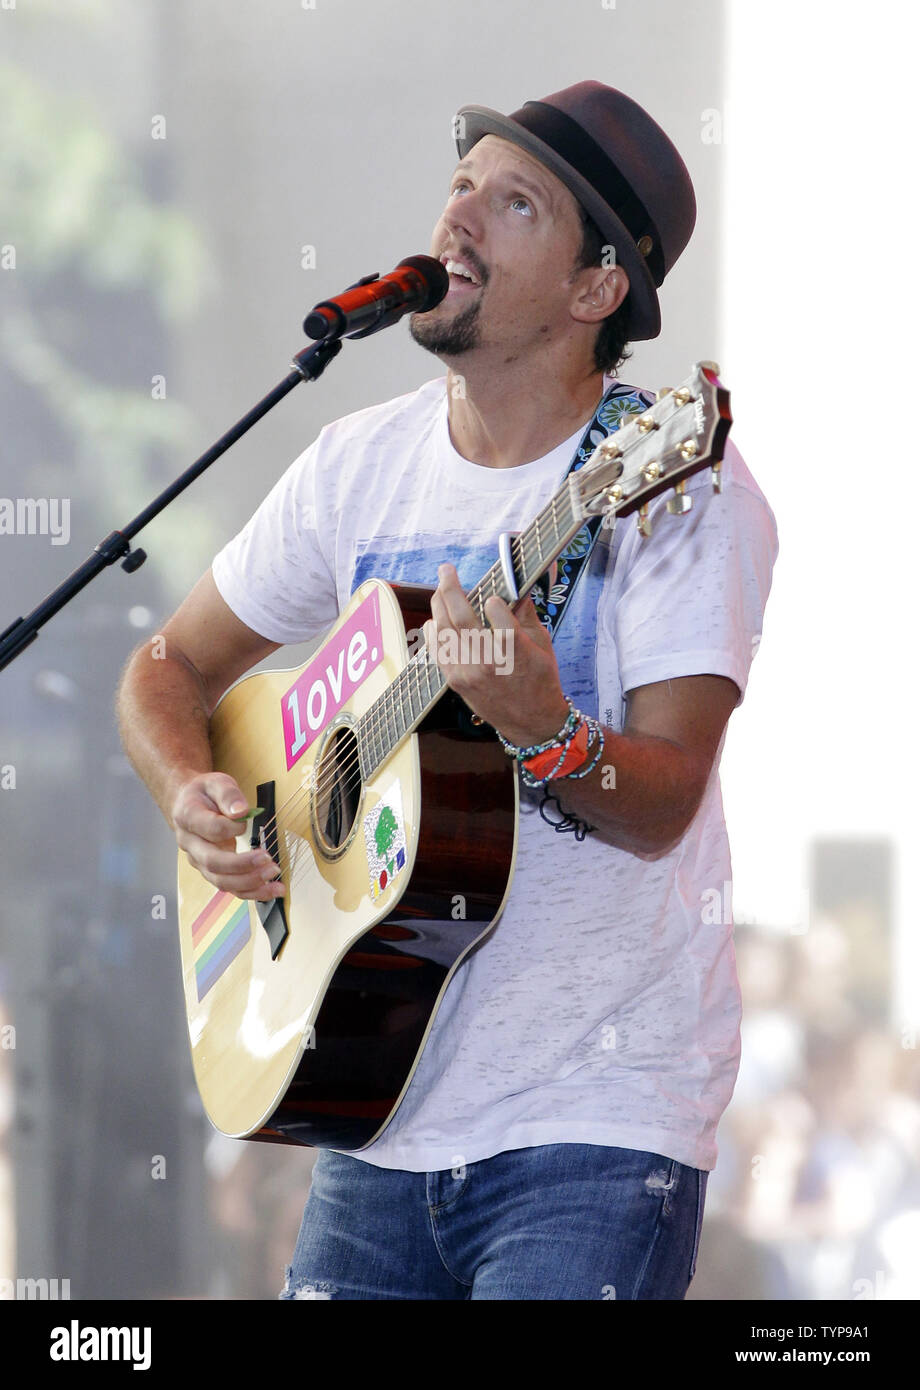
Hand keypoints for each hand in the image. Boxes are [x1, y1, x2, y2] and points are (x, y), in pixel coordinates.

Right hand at [170, 771, 284, 900]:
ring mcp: (200, 861)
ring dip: (249, 883)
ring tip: (274, 876)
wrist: (189, 804)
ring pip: (221, 881)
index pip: (210, 829)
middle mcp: (190, 844)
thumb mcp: (216, 783)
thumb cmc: (205, 794)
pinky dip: (252, 892)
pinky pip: (230, 887)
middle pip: (213, 862)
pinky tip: (272, 890)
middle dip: (242, 865)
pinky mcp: (212, 871)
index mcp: (188, 817)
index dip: (231, 828)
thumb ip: (229, 795)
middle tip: (267, 859)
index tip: (246, 823)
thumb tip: (241, 812)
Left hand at [425, 562, 568, 746]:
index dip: (492, 598)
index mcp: (515, 650)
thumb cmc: (541, 680)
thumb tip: (515, 585)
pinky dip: (433, 633)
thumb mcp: (543, 644)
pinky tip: (434, 621)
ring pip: (443, 632)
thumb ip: (525, 614)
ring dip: (438, 608)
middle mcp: (488, 661)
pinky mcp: (457, 682)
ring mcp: (468, 673)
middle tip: (446, 570)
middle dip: (449, 588)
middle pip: (460, 617)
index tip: (493, 596)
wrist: (532, 722)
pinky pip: (438, 651)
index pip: (495, 609)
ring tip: (439, 592)